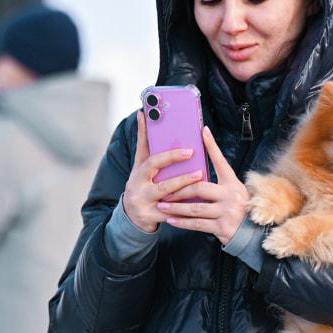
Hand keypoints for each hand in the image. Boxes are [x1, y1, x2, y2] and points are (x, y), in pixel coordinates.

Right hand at [123, 111, 203, 232]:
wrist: (131, 215)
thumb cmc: (141, 183)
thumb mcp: (140, 164)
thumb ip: (144, 141)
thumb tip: (142, 113)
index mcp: (139, 172)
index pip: (152, 160)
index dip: (170, 155)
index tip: (189, 151)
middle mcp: (139, 187)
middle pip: (159, 179)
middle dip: (179, 174)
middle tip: (197, 165)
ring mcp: (144, 204)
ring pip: (168, 198)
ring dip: (185, 190)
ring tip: (201, 180)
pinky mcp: (151, 218)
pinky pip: (172, 214)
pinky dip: (185, 210)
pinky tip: (199, 205)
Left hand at [155, 126, 248, 243]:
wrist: (251, 233)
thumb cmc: (238, 209)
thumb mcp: (233, 192)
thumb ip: (217, 184)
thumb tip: (194, 174)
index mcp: (233, 183)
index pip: (221, 161)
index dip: (212, 145)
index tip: (203, 131)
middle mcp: (231, 195)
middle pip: (200, 187)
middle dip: (179, 189)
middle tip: (164, 189)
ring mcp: (227, 212)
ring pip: (195, 208)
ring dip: (176, 207)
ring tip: (162, 205)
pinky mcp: (222, 227)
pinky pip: (197, 224)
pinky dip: (182, 222)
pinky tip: (171, 220)